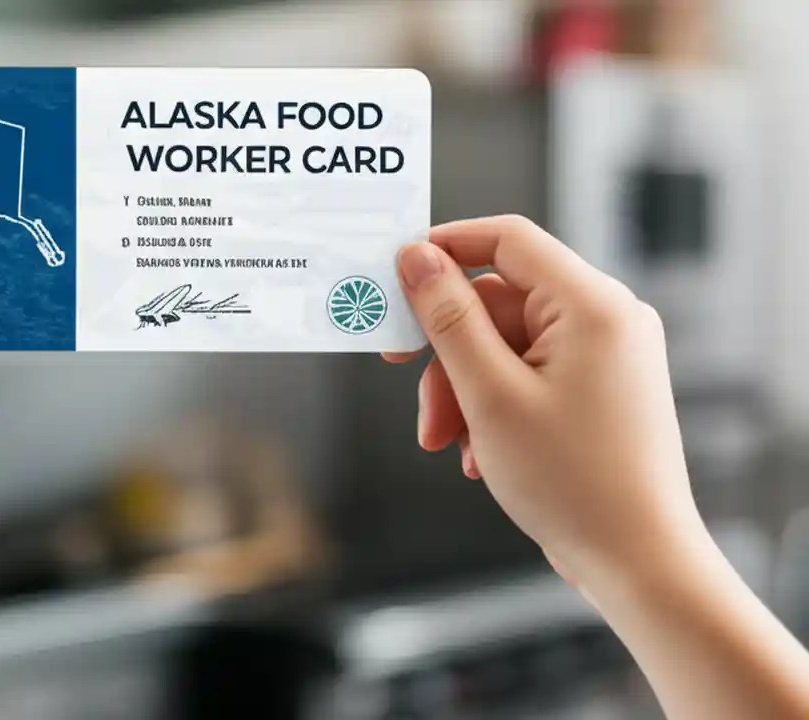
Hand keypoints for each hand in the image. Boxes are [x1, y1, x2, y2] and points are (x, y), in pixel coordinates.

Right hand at [386, 216, 700, 587]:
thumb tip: (416, 259)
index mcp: (591, 305)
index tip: (395, 276)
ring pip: (505, 345)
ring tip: (450, 444)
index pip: (506, 239)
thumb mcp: (490, 394)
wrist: (638, 561)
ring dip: (465, 391)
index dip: (445, 247)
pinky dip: (493, 406)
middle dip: (448, 356)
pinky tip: (481, 454)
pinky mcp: (598, 387)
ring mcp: (606, 354)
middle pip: (496, 304)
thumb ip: (447, 318)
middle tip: (419, 401)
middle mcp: (607, 319)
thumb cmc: (576, 483)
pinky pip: (527, 373)